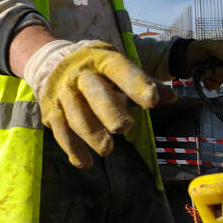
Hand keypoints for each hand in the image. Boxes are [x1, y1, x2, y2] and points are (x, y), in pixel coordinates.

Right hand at [25, 40, 175, 167]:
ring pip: (76, 116)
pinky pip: (61, 132)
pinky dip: (73, 149)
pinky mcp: (51, 111)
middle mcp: (80, 74)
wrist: (49, 60)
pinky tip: (85, 163)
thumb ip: (143, 82)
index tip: (153, 100)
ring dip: (91, 134)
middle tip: (124, 128)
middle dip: (109, 110)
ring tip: (107, 149)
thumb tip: (173, 97)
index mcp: (102, 60)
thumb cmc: (94, 67)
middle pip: (95, 92)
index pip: (121, 70)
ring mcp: (63, 93)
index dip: (137, 84)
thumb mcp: (117, 65)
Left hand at [186, 39, 222, 88]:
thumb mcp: (210, 46)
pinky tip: (203, 76)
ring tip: (205, 69)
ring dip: (212, 76)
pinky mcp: (216, 81)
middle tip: (211, 68)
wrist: (185, 58)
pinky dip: (208, 82)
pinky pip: (215, 86)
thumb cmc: (199, 49)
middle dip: (221, 73)